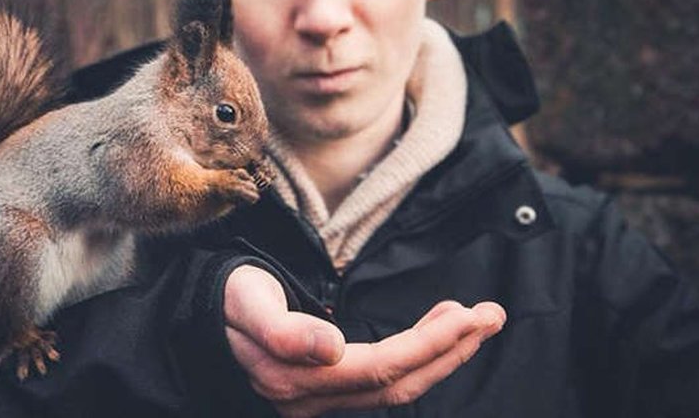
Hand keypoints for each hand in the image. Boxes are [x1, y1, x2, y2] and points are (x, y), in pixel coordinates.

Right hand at [224, 265, 505, 417]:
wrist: (204, 311)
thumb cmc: (227, 298)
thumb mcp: (246, 302)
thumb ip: (283, 330)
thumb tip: (331, 349)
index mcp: (295, 378)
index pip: (382, 367)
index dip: (431, 345)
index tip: (472, 315)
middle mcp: (311, 400)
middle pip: (398, 383)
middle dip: (451, 351)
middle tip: (494, 314)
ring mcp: (318, 401)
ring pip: (394, 387)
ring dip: (441, 356)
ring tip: (474, 320)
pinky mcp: (325, 391)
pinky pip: (381, 383)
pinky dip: (418, 359)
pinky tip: (436, 332)